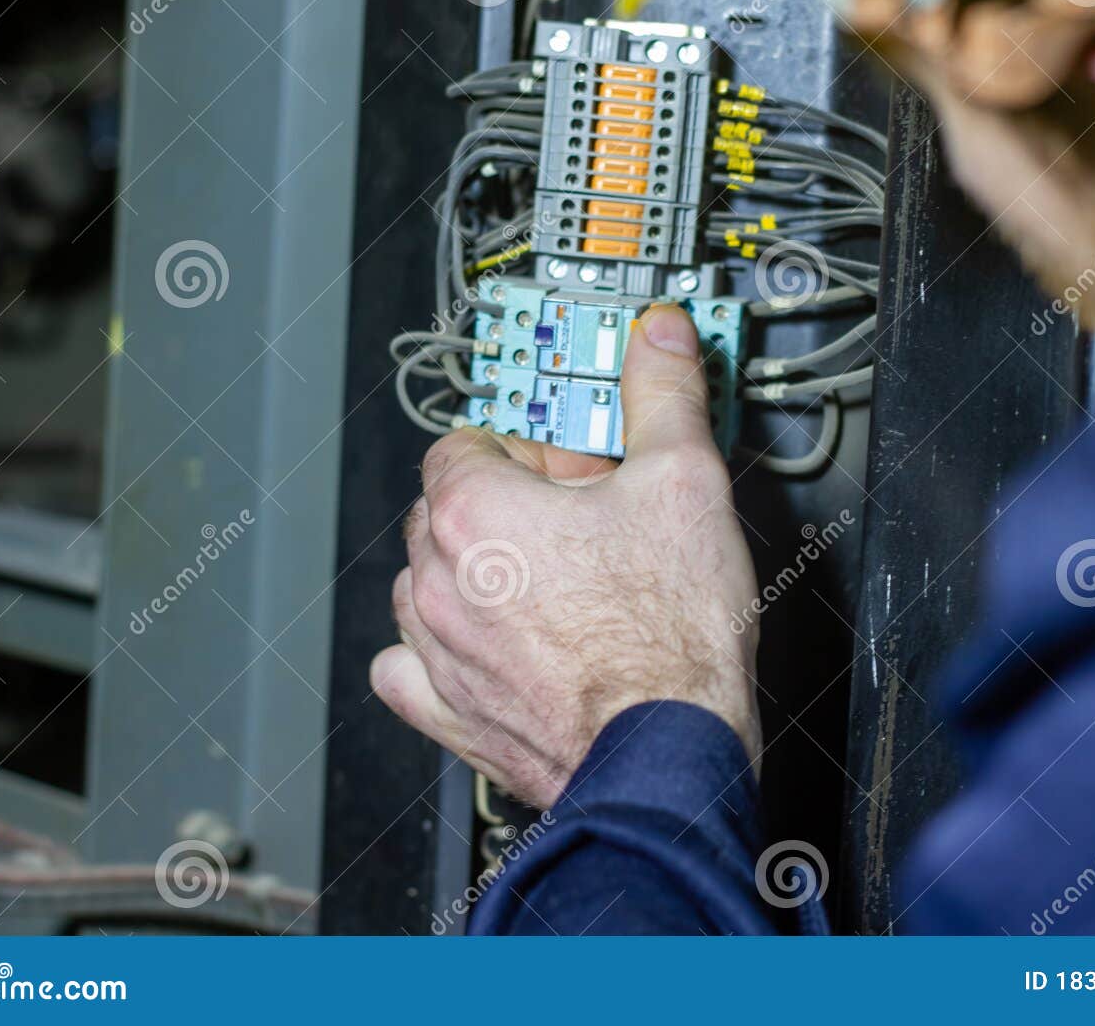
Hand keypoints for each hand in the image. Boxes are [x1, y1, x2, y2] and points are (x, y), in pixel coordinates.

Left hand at [372, 304, 760, 807]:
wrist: (669, 754)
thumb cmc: (670, 641)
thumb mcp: (686, 482)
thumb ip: (663, 395)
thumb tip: (660, 339)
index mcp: (475, 510)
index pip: (468, 441)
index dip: (529, 445)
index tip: (572, 456)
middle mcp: (440, 580)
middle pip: (447, 507)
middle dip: (509, 503)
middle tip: (582, 515)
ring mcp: (438, 652)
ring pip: (429, 583)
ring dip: (475, 572)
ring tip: (551, 580)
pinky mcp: (451, 715)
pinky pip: (409, 669)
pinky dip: (438, 653)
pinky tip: (489, 645)